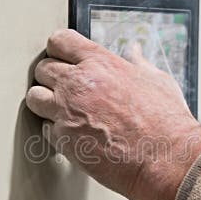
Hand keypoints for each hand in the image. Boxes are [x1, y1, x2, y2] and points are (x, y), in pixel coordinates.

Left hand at [26, 29, 200, 199]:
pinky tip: (73, 134)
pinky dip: (56, 132)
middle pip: (42, 68)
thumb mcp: (157, 80)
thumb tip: (134, 51)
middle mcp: (78, 83)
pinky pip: (45, 129)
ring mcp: (67, 111)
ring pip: (34, 97)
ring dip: (45, 102)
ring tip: (61, 111)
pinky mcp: (63, 139)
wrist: (164, 158)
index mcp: (100, 63)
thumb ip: (139, 63)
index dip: (60, 49)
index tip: (63, 58)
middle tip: (64, 88)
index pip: (61, 41)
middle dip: (51, 77)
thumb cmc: (166, 123)